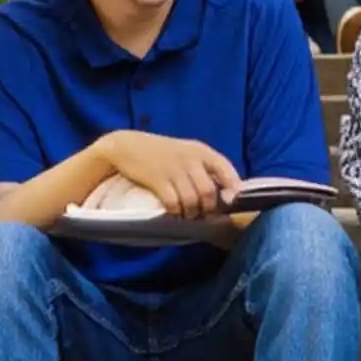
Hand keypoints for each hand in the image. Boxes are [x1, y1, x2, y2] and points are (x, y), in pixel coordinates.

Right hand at [95, 131, 241, 219]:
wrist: (128, 145)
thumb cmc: (161, 153)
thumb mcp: (187, 152)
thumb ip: (204, 168)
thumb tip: (225, 193)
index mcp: (202, 151)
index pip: (226, 169)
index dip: (233, 188)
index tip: (231, 201)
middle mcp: (190, 159)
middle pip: (208, 192)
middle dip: (208, 208)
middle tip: (203, 214)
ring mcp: (173, 169)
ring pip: (192, 200)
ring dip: (191, 213)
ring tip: (187, 215)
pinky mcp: (157, 179)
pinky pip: (173, 203)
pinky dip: (175, 212)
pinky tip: (173, 212)